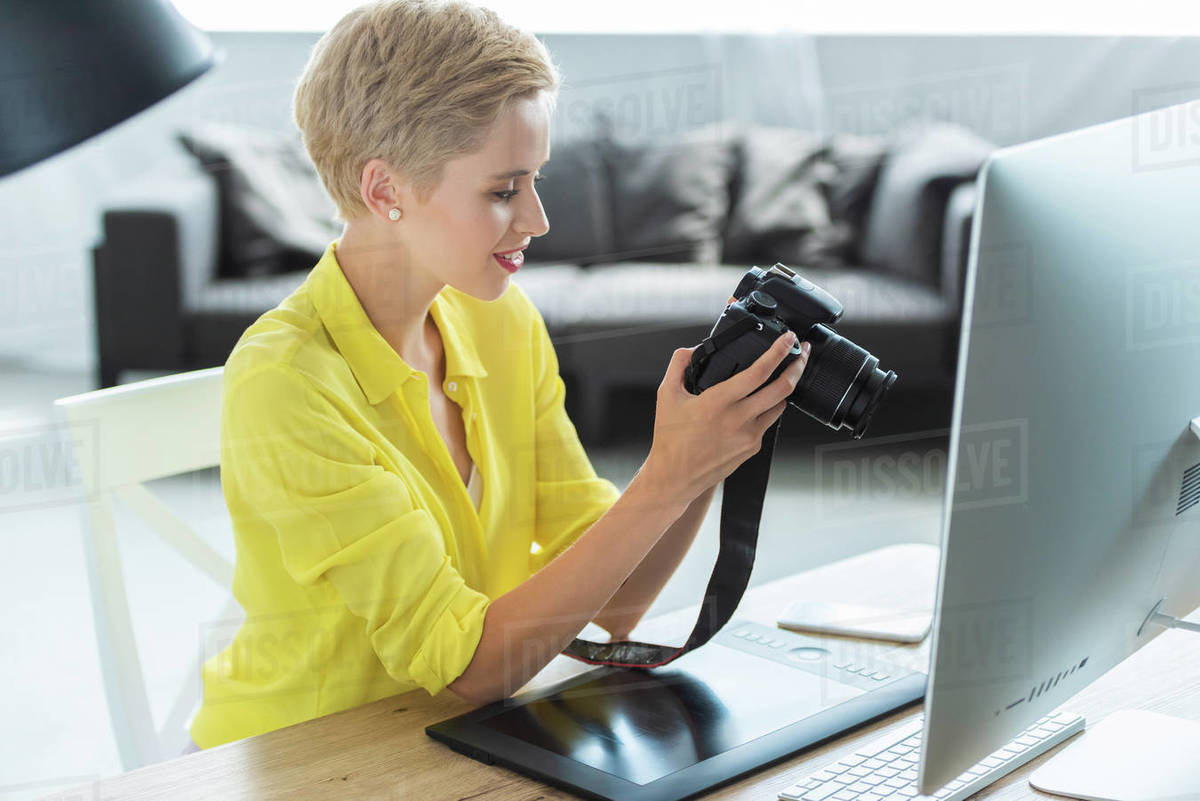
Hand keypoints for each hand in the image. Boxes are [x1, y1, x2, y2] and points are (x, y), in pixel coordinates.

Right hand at [642, 332, 811, 508]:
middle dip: (798, 365)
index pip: (758, 372)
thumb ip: (678, 365)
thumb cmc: (670, 439)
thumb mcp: (666, 395)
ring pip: (780, 405)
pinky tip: (761, 403)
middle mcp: (738, 419)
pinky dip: (768, 408)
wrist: (675, 476)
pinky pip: (768, 422)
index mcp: (718, 402)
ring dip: (785, 388)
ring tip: (785, 375)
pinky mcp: (753, 448)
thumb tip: (692, 350)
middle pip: (782, 388)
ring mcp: (749, 435)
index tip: (788, 339)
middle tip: (802, 352)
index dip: (778, 351)